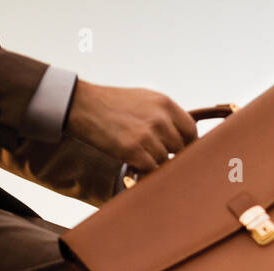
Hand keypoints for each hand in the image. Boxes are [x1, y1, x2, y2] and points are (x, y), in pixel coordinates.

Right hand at [66, 79, 196, 172]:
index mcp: (165, 104)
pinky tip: (132, 159)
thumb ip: (168, 115)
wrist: (83, 105)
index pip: (191, 131)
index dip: (186, 142)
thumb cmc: (114, 104)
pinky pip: (151, 169)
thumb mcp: (146, 99)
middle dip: (169, 153)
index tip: (178, 147)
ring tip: (137, 149)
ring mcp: (147, 135)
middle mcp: (159, 119)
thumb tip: (188, 137)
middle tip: (153, 150)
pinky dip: (143, 168)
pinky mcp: (133, 150)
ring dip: (153, 160)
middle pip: (180, 149)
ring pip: (165, 160)